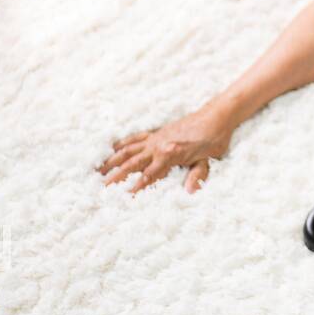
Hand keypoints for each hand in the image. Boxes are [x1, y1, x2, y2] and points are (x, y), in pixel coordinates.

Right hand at [97, 104, 231, 193]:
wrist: (215, 116)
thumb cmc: (214, 139)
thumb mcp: (209, 160)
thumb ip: (197, 175)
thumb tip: (191, 191)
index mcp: (170, 155)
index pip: (149, 175)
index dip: (136, 187)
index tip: (123, 198)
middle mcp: (158, 146)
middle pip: (132, 163)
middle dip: (116, 176)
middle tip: (101, 188)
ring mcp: (155, 138)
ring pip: (128, 150)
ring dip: (113, 160)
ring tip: (98, 171)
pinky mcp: (157, 132)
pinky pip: (135, 138)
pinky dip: (122, 143)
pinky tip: (112, 148)